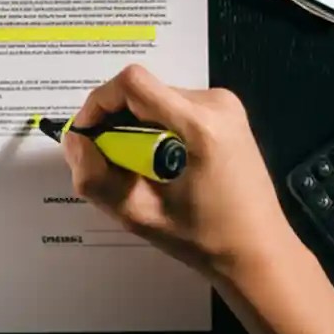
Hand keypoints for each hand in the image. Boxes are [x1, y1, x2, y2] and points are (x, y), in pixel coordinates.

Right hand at [63, 64, 299, 278]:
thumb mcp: (139, 215)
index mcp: (200, 125)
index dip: (98, 103)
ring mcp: (225, 104)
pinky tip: (162, 163)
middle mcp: (216, 102)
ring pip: (156, 98)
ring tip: (140, 169)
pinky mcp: (227, 111)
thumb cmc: (203, 239)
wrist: (259, 250)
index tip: (87, 135)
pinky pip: (174, 106)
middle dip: (116, 122)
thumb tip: (75, 140)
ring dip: (136, 126)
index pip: (132, 83)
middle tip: (113, 164)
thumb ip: (96, 178)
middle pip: (142, 91)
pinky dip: (155, 127)